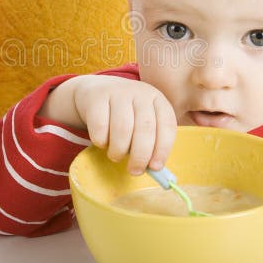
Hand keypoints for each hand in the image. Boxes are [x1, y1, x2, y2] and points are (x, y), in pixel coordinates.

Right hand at [41, 75, 176, 175]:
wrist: (95, 91)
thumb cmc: (124, 114)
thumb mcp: (141, 121)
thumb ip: (151, 142)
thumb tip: (157, 171)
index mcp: (157, 99)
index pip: (167, 125)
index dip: (163, 149)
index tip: (155, 167)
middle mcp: (140, 92)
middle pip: (145, 129)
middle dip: (140, 156)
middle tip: (134, 170)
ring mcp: (118, 92)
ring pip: (122, 129)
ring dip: (119, 150)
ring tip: (116, 156)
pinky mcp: (97, 97)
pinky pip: (100, 126)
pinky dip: (101, 141)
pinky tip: (102, 142)